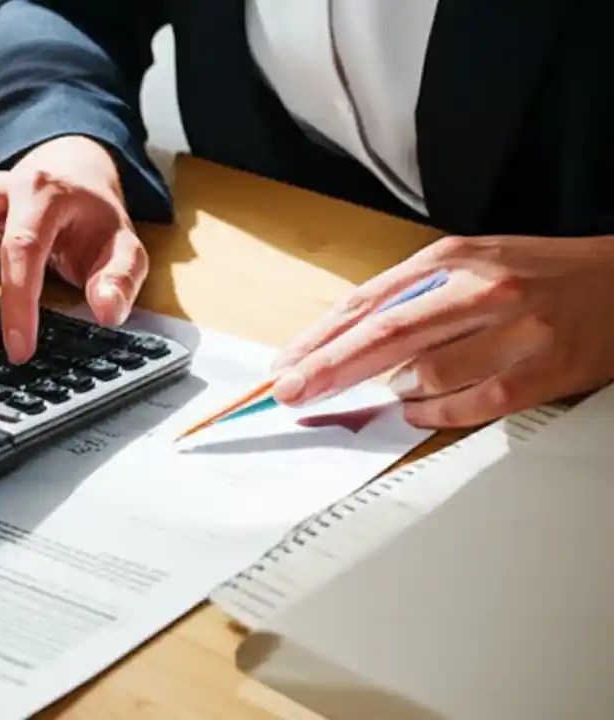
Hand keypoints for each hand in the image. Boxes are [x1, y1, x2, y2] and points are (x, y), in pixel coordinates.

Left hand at [270, 234, 613, 427]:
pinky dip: (434, 414)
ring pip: (425, 374)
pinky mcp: (545, 370)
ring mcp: (517, 331)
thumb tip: (346, 337)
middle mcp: (484, 289)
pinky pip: (472, 403)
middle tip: (291, 392)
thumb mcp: (472, 262)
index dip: (321, 338)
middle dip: (328, 369)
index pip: (369, 302)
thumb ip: (413, 294)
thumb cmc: (541, 274)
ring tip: (388, 390)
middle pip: (384, 336)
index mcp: (455, 258)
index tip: (286, 363)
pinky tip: (418, 411)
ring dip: (392, 390)